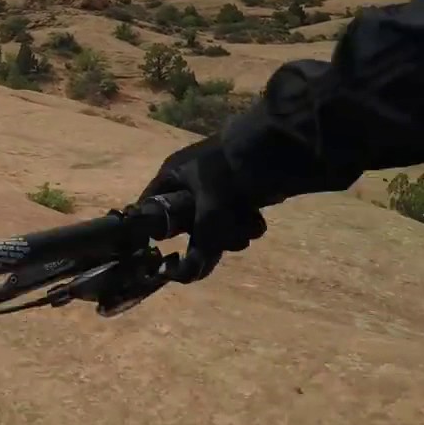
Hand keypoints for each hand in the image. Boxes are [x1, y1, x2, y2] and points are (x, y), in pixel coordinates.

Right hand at [139, 134, 266, 282]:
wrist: (274, 148)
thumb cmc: (229, 171)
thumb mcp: (211, 209)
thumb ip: (200, 243)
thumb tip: (187, 276)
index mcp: (172, 176)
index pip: (150, 206)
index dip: (154, 229)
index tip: (163, 253)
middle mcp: (189, 182)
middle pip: (187, 221)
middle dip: (205, 236)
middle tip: (214, 245)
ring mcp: (215, 188)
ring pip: (214, 224)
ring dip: (230, 233)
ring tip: (243, 229)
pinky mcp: (238, 192)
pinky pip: (234, 218)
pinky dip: (245, 223)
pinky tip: (255, 220)